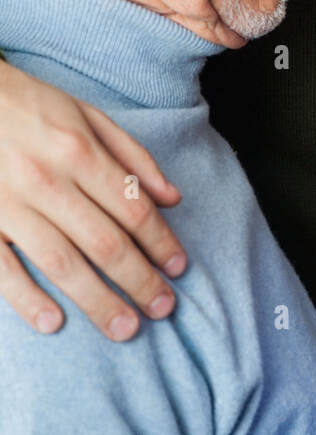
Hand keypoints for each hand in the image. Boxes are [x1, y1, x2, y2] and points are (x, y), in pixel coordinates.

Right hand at [0, 60, 185, 339]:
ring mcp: (8, 204)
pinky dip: (27, 298)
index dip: (161, 242)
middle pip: (105, 242)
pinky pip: (2, 268)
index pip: (133, 208)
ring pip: (61, 263)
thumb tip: (173, 198)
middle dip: (139, 281)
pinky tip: (53, 322)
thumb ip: (133, 156)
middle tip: (163, 309)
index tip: (179, 268)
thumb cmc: (30, 107)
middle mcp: (47, 180)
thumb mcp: (88, 114)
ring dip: (97, 300)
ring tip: (125, 328)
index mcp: (79, 151)